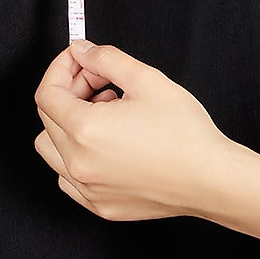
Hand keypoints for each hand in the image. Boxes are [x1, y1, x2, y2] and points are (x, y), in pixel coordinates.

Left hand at [32, 39, 236, 220]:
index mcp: (84, 130)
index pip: (47, 93)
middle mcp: (79, 163)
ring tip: (104, 113)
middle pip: (48, 117)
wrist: (212, 179)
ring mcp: (88, 189)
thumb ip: (104, 59)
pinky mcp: (101, 206)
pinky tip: (104, 144)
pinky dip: (75, 156)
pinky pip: (67, 177)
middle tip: (99, 80)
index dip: (60, 68)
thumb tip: (81, 51)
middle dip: (69, 90)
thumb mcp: (144, 78)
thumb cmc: (185, 133)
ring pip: (51, 149)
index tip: (77, 59)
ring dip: (67, 124)